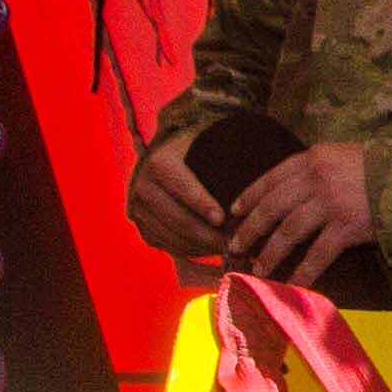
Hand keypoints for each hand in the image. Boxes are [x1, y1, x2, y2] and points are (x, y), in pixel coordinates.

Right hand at [123, 134, 236, 262]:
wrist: (163, 156)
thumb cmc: (195, 146)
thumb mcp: (205, 141)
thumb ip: (225, 151)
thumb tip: (253, 163)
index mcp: (159, 162)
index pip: (183, 186)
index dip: (202, 203)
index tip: (222, 218)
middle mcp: (143, 186)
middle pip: (179, 219)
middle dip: (209, 235)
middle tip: (235, 242)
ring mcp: (138, 208)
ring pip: (173, 237)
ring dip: (202, 248)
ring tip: (228, 248)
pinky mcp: (140, 225)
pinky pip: (166, 244)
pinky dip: (190, 250)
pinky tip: (210, 249)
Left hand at [221, 143, 378, 288]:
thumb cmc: (381, 167)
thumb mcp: (342, 156)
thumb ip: (316, 168)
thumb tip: (291, 190)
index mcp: (312, 159)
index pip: (271, 179)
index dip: (249, 197)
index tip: (234, 213)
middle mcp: (316, 179)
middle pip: (272, 208)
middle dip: (250, 230)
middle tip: (235, 246)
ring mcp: (331, 204)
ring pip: (288, 232)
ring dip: (270, 254)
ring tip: (258, 270)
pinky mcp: (347, 227)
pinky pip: (317, 254)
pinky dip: (302, 272)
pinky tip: (292, 284)